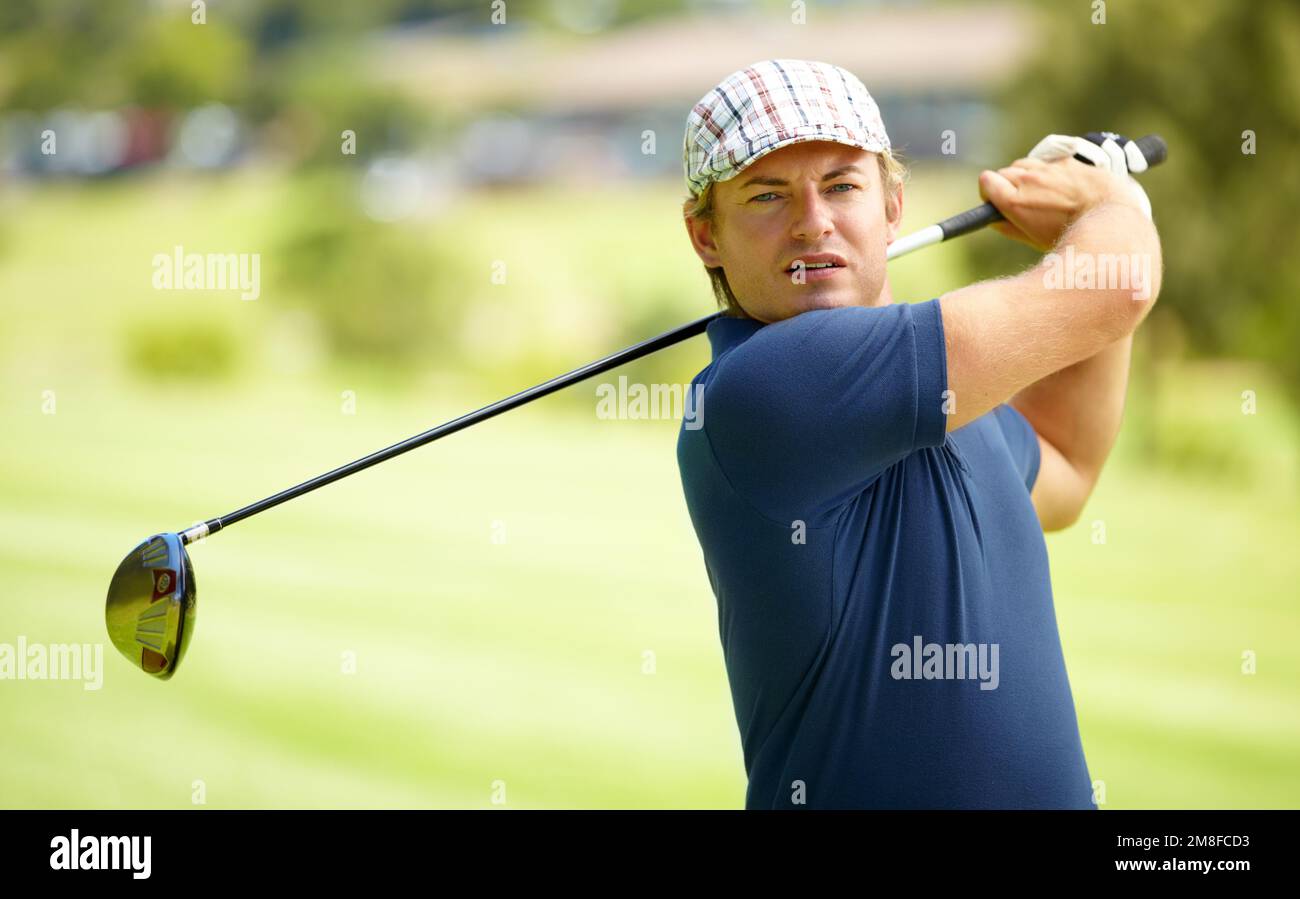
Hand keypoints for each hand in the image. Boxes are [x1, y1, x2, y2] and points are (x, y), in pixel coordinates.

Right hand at [977, 155, 1113, 251]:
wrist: (1109, 213)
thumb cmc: (1071, 232)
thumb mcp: (1035, 239)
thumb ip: (1008, 228)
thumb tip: (993, 220)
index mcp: (1016, 202)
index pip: (986, 182)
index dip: (989, 191)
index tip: (996, 200)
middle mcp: (1028, 180)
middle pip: (1003, 172)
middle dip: (1007, 184)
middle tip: (1022, 201)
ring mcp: (1047, 168)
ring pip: (1023, 164)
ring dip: (1026, 175)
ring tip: (1042, 192)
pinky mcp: (1064, 160)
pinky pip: (1046, 161)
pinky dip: (1048, 170)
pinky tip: (1061, 185)